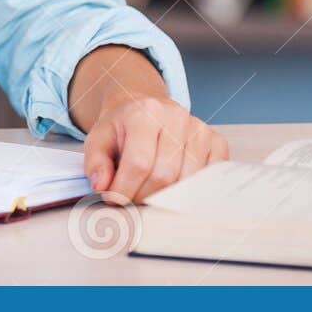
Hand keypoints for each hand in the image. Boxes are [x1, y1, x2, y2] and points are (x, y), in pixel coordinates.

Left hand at [82, 95, 227, 204]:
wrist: (145, 110)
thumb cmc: (123, 128)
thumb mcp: (98, 139)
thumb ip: (95, 162)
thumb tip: (103, 186)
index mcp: (145, 112)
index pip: (139, 164)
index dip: (125, 190)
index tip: (115, 201)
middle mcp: (176, 117)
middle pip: (164, 176)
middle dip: (143, 196)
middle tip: (131, 199)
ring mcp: (199, 129)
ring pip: (187, 181)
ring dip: (166, 197)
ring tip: (149, 191)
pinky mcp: (216, 141)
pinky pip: (209, 177)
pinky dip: (192, 190)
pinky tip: (174, 187)